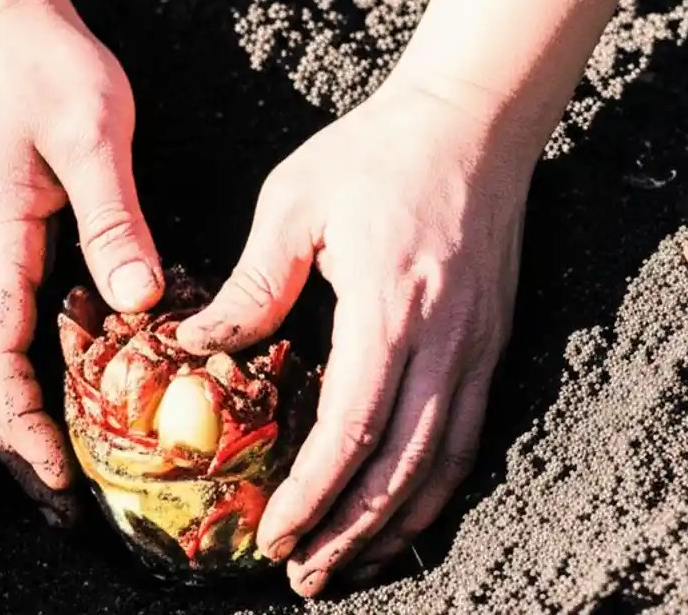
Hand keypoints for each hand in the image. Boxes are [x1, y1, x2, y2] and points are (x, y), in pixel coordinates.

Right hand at [0, 4, 163, 521]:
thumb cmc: (46, 71)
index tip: (62, 480)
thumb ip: (111, 218)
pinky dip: (25, 378)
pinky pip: (3, 330)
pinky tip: (65, 395)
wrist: (1, 27)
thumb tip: (137, 302)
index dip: (24, 428)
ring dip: (17, 419)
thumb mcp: (92, 134)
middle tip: (65, 504)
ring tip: (62, 471)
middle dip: (16, 446)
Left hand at [176, 77, 532, 593]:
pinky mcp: (491, 343)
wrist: (474, 118)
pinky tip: (398, 512)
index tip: (274, 532)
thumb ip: (251, 285)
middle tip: (302, 575)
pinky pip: (467, 436)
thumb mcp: (293, 205)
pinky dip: (431, 488)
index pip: (354, 426)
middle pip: (402, 466)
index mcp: (390, 308)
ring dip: (394, 524)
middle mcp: (447, 341)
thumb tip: (196, 346)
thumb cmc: (376, 151)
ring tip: (345, 565)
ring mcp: (478, 346)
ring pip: (443, 465)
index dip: (314, 491)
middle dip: (351, 531)